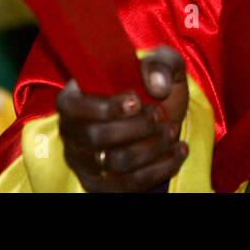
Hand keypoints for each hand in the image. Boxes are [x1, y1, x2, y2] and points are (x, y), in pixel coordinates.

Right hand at [56, 46, 189, 192]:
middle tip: (159, 115)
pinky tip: (178, 151)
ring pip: (115, 162)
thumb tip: (157, 86)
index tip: (137, 101)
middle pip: (95, 137)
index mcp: (75, 98)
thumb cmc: (154, 86)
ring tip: (172, 130)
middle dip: (137, 127)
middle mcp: (72, 132)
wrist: (165, 116)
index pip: (72, 107)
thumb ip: (161, 64)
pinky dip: (159, 169)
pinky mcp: (101, 185)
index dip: (103, 107)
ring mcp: (84, 162)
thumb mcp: (163, 65)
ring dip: (152, 146)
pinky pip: (128, 185)